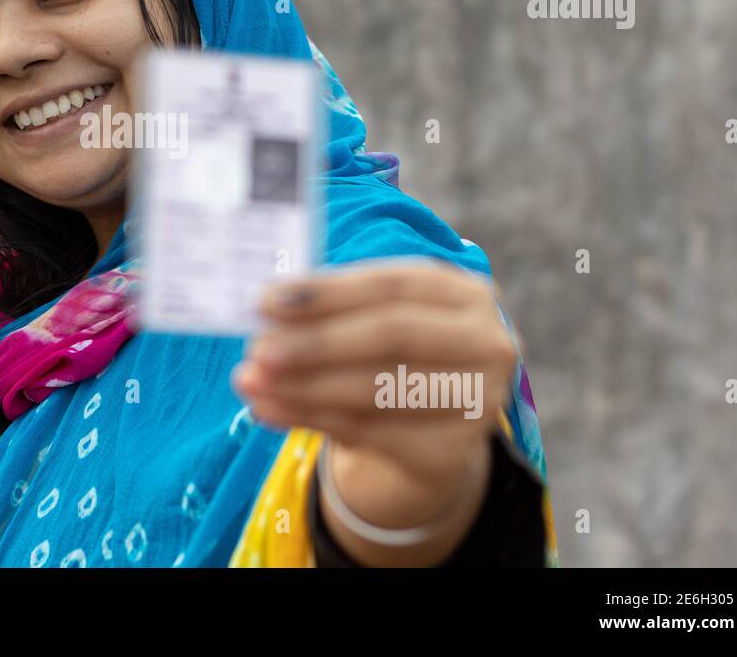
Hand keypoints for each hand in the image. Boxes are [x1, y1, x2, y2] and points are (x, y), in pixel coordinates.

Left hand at [231, 259, 517, 538]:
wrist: (426, 435)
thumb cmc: (390, 359)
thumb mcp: (369, 324)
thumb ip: (327, 312)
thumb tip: (265, 309)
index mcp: (463, 292)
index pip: (392, 284)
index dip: (328, 291)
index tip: (266, 299)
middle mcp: (486, 341)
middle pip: (392, 334)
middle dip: (317, 341)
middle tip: (258, 348)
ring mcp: (479, 400)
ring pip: (377, 388)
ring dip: (303, 385)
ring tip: (250, 381)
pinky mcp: (453, 452)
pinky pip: (369, 432)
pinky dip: (310, 418)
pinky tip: (268, 410)